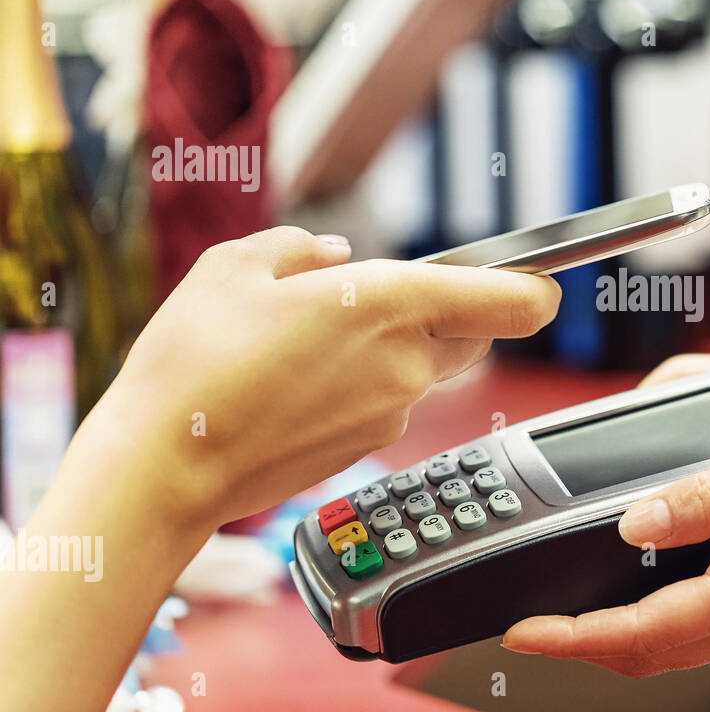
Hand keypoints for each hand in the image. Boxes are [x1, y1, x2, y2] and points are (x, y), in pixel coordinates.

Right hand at [74, 226, 560, 533]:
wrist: (166, 463)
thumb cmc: (195, 359)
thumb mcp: (236, 267)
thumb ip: (301, 248)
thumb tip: (337, 253)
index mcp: (390, 304)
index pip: (513, 301)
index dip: (537, 287)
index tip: (540, 275)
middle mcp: (408, 363)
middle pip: (477, 332)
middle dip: (454, 310)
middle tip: (386, 299)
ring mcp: (392, 411)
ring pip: (429, 367)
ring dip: (399, 348)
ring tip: (315, 342)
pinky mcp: (368, 447)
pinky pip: (390, 400)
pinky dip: (367, 384)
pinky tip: (302, 381)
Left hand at [502, 356, 709, 674]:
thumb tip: (636, 519)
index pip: (647, 634)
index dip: (575, 640)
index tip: (523, 632)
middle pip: (656, 654)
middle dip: (585, 648)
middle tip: (531, 628)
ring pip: (681, 645)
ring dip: (620, 637)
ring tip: (574, 610)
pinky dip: (662, 621)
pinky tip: (645, 590)